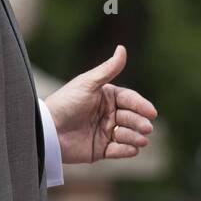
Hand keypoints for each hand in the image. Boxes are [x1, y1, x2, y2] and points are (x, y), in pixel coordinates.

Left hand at [44, 45, 157, 163]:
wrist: (49, 129)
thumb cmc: (66, 102)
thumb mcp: (88, 83)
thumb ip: (108, 69)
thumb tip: (122, 48)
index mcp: (107, 97)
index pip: (130, 100)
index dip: (142, 106)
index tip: (151, 112)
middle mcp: (109, 114)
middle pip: (133, 118)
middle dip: (140, 123)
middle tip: (146, 127)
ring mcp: (106, 132)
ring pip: (130, 135)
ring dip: (135, 137)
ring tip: (137, 139)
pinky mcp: (102, 150)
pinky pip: (121, 151)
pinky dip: (127, 150)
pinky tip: (132, 148)